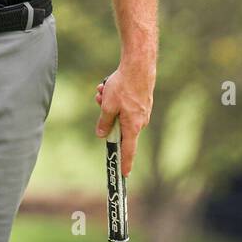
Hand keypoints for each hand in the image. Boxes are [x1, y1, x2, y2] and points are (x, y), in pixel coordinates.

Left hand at [94, 61, 154, 177]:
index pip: (128, 150)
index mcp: (132, 126)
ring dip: (108, 102)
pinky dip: (114, 96)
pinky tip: (109, 85)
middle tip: (100, 99)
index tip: (124, 174)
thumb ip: (104, 122)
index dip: (125, 162)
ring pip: (118, 112)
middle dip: (106, 114)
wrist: (138, 67)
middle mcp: (140, 122)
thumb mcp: (108, 106)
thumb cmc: (124, 87)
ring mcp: (142, 112)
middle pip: (117, 125)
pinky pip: (124, 104)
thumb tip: (102, 134)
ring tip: (104, 89)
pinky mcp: (141, 102)